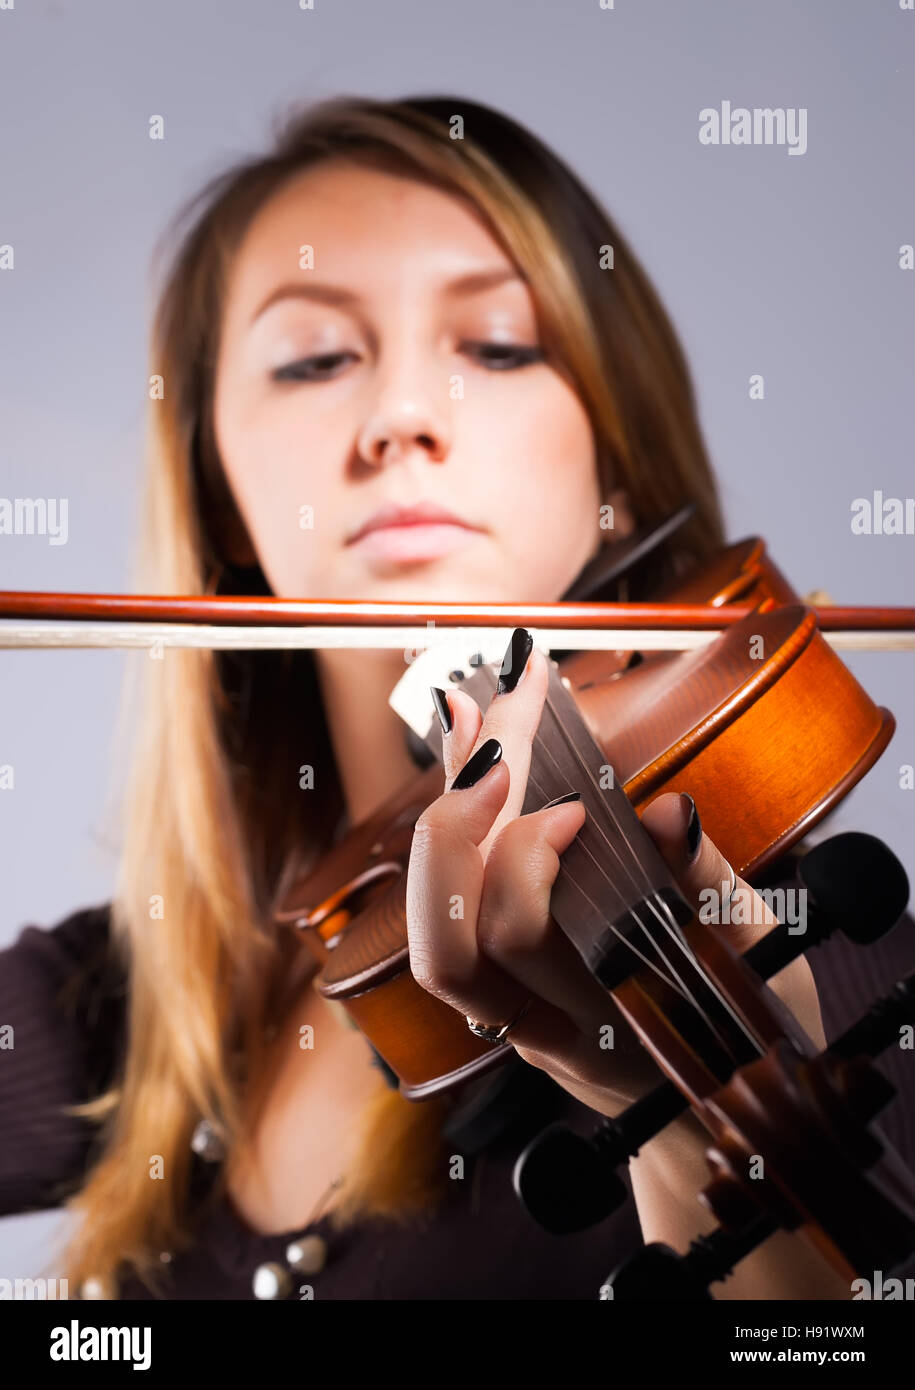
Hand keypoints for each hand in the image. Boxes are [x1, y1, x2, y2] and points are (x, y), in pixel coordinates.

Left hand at [406, 630, 824, 1119]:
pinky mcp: (498, 989)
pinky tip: (474, 760)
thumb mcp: (758, 957)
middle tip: (503, 724)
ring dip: (445, 822)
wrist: (708, 1107)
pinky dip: (456, 831)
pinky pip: (455, 914)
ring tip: (471, 719)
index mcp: (608, 1021)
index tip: (570, 798)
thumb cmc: (744, 1029)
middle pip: (454, 940)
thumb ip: (708, 884)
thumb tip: (668, 811)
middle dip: (460, 826)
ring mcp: (511, 1015)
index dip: (526, 859)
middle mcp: (543, 1025)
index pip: (523, 938)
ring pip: (436, 935)